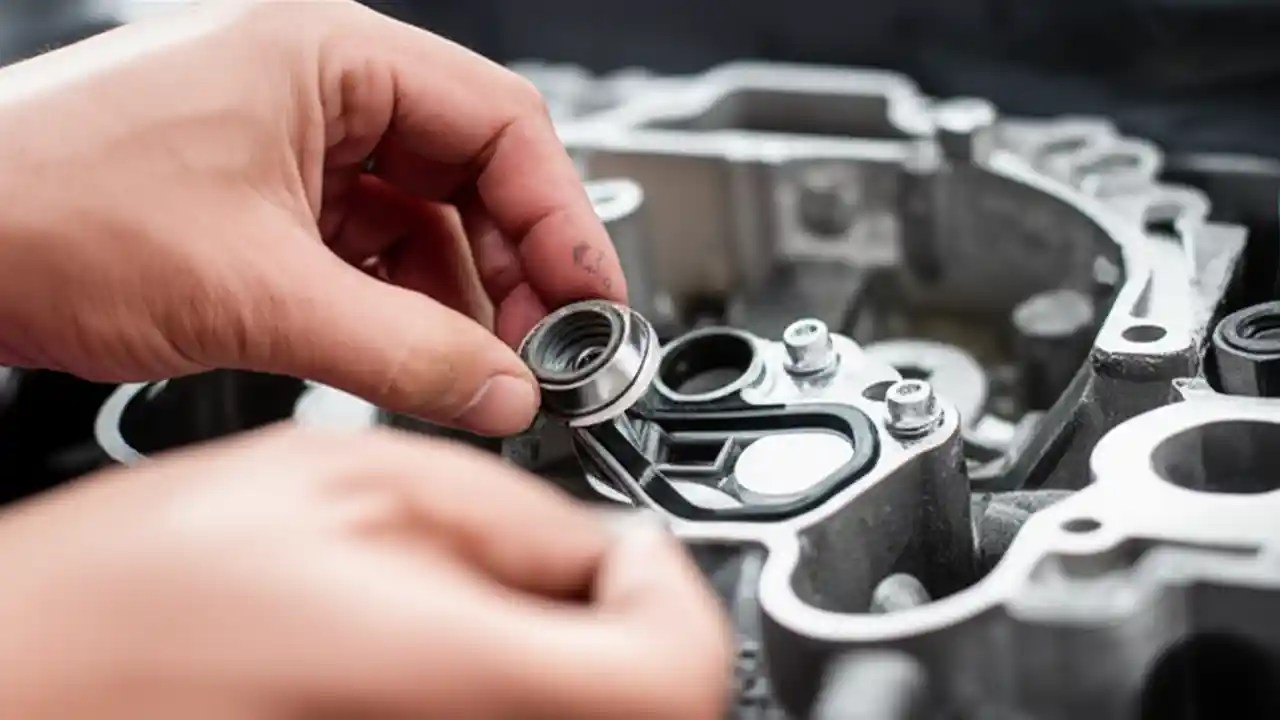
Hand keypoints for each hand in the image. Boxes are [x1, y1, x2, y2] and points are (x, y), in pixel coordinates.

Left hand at [0, 0, 624, 434]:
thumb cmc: (41, 208)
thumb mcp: (257, 294)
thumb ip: (404, 351)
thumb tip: (504, 391)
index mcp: (327, 53)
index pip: (501, 124)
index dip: (563, 219)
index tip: (594, 300)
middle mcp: (317, 82)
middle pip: (470, 170)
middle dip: (517, 265)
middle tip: (546, 350)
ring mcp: (289, 137)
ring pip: (421, 215)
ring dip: (458, 296)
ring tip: (477, 369)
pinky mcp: (262, 192)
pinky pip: (366, 243)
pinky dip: (400, 301)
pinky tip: (413, 352)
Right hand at [0, 427, 730, 718]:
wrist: (29, 681)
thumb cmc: (126, 597)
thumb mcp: (338, 473)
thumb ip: (503, 508)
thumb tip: (601, 546)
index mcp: (460, 675)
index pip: (679, 673)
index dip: (674, 598)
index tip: (630, 555)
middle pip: (636, 702)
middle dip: (610, 621)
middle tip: (537, 568)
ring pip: (574, 715)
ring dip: (554, 651)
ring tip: (444, 602)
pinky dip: (502, 686)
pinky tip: (414, 649)